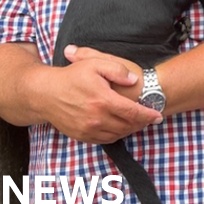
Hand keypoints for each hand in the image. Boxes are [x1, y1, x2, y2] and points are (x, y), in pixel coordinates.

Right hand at [41, 45, 161, 143]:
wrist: (45, 93)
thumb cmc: (71, 76)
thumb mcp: (95, 64)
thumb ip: (117, 70)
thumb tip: (134, 80)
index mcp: (103, 100)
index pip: (133, 112)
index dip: (148, 115)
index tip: (158, 115)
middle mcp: (97, 118)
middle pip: (128, 125)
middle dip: (141, 123)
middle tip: (149, 118)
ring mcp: (88, 129)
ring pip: (118, 134)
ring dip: (130, 129)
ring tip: (137, 122)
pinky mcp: (82, 136)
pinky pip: (105, 140)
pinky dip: (116, 135)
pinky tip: (120, 127)